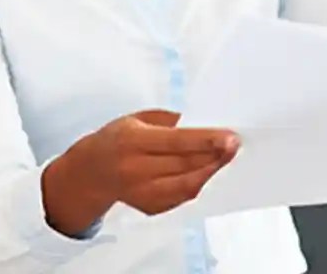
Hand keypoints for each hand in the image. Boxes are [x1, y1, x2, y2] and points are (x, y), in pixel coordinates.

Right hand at [44, 110, 238, 233]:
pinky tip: (208, 171)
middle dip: (216, 155)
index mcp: (132, 142)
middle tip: (236, 145)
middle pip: (186, 165)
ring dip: (211, 171)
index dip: (207, 140)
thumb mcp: (138, 119)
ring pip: (187, 185)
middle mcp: (135, 170)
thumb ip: (171, 121)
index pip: (177, 142)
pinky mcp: (149, 207)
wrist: (90, 173)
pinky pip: (182, 197)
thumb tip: (206, 123)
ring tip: (227, 158)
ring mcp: (141, 193)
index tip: (231, 137)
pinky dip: (199, 183)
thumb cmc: (117, 139)